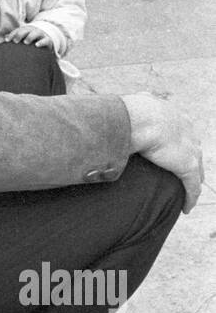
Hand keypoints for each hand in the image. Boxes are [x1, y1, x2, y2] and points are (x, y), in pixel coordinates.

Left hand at [1, 24, 54, 47]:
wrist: (49, 39)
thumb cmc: (33, 39)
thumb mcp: (24, 37)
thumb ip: (15, 37)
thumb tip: (4, 37)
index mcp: (27, 29)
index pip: (18, 30)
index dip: (12, 34)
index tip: (7, 40)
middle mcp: (33, 30)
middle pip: (26, 30)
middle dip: (20, 34)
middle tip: (15, 41)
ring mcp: (41, 34)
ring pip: (36, 33)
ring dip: (30, 36)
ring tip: (25, 42)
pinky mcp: (48, 40)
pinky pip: (45, 40)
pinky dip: (41, 42)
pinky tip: (37, 45)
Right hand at [122, 93, 203, 213]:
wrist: (138, 119)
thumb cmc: (129, 111)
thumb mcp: (133, 104)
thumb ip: (131, 108)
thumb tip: (115, 110)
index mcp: (175, 117)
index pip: (182, 134)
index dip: (178, 145)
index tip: (171, 153)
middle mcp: (187, 131)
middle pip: (193, 151)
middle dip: (190, 162)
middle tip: (182, 175)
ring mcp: (190, 149)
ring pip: (197, 171)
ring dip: (193, 182)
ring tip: (186, 194)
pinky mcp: (187, 166)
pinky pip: (193, 186)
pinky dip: (190, 197)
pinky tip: (186, 208)